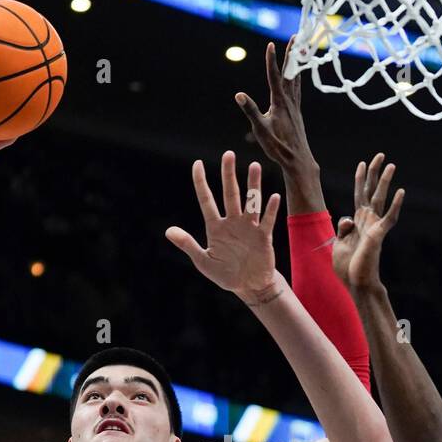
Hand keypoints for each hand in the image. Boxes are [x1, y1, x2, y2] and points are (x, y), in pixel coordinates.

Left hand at [166, 152, 282, 304]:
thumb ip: (187, 244)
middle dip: (229, 174)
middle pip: (230, 194)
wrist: (248, 286)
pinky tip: (273, 197)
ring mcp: (249, 228)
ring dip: (253, 185)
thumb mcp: (203, 261)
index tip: (197, 164)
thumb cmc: (225, 273)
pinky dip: (270, 210)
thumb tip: (168, 231)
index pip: (206, 200)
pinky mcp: (263, 237)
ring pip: (251, 202)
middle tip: (229, 154)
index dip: (201, 183)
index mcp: (215, 227)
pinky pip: (267, 221)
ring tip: (254, 166)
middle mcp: (232, 222)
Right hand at [235, 39, 315, 173]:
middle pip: (291, 72)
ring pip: (296, 78)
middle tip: (296, 36)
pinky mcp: (297, 112)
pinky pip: (297, 89)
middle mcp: (290, 100)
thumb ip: (251, 111)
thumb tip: (239, 95)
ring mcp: (295, 106)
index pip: (274, 76)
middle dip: (291, 53)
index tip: (271, 44)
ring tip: (300, 49)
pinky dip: (297, 78)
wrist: (298, 160)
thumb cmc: (278, 147)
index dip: (271, 60)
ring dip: (297, 62)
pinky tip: (297, 77)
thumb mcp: (261, 129)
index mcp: (280, 103)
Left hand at [333, 154, 404, 289]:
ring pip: (380, 198)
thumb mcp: (338, 243)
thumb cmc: (347, 267)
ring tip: (391, 165)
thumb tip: (347, 218)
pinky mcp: (379, 234)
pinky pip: (389, 217)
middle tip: (380, 155)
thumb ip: (342, 228)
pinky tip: (402, 192)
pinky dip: (396, 205)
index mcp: (357, 222)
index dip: (359, 179)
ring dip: (385, 181)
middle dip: (374, 173)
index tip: (361, 163)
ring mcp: (374, 226)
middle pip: (370, 191)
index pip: (358, 195)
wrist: (356, 283)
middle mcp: (367, 220)